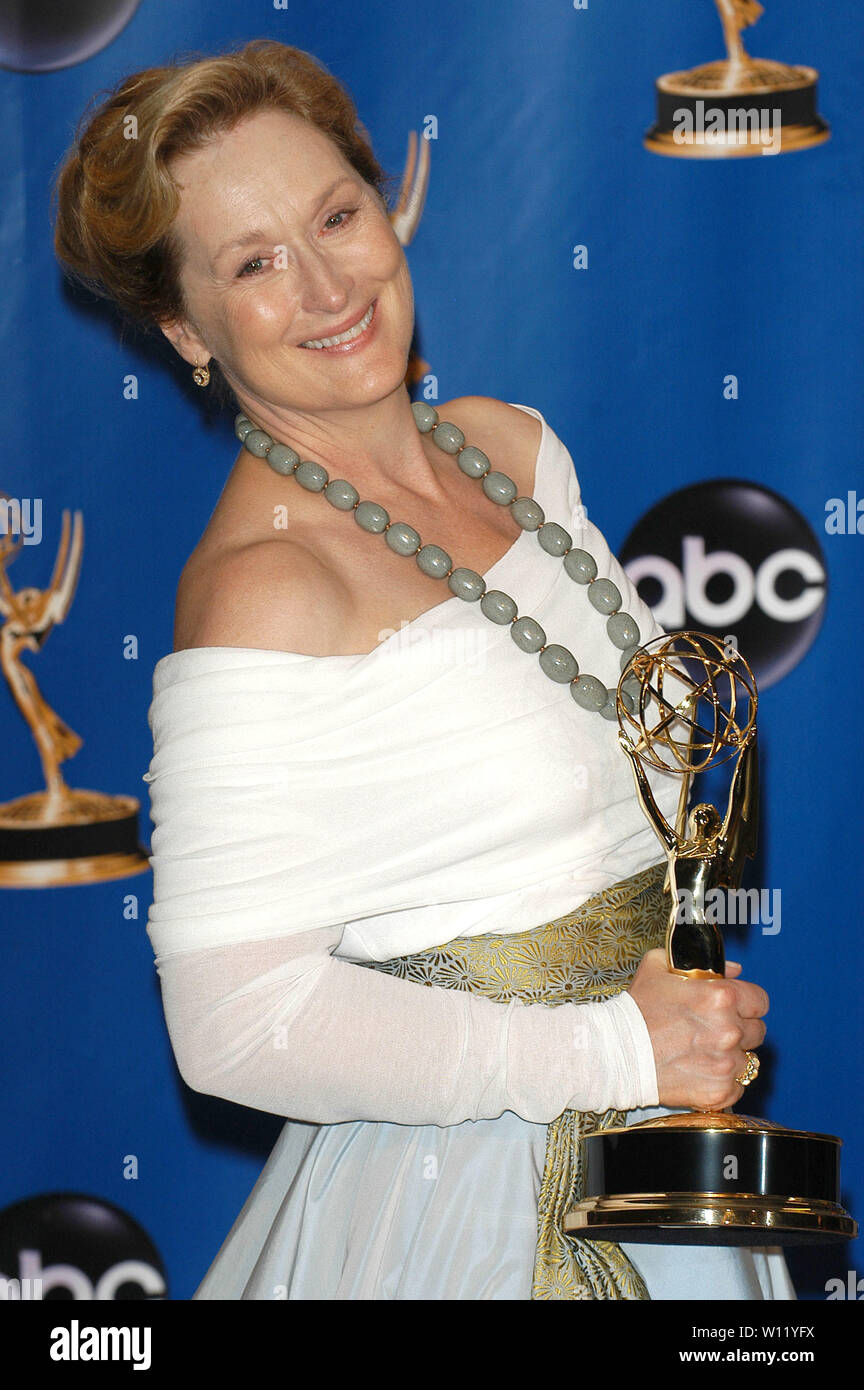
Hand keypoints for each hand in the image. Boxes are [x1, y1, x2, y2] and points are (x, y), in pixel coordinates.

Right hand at [626, 948, 767, 1110]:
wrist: (616, 1052)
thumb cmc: (636, 1010)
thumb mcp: (658, 967)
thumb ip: (698, 961)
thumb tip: (734, 969)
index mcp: (721, 997)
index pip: (760, 1001)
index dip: (747, 1003)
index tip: (735, 1008)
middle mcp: (729, 1031)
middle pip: (757, 1031)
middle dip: (740, 1029)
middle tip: (714, 1031)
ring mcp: (726, 1064)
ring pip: (748, 1060)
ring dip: (732, 1056)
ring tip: (704, 1054)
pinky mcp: (719, 1092)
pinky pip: (737, 1087)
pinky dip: (723, 1082)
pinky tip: (701, 1073)